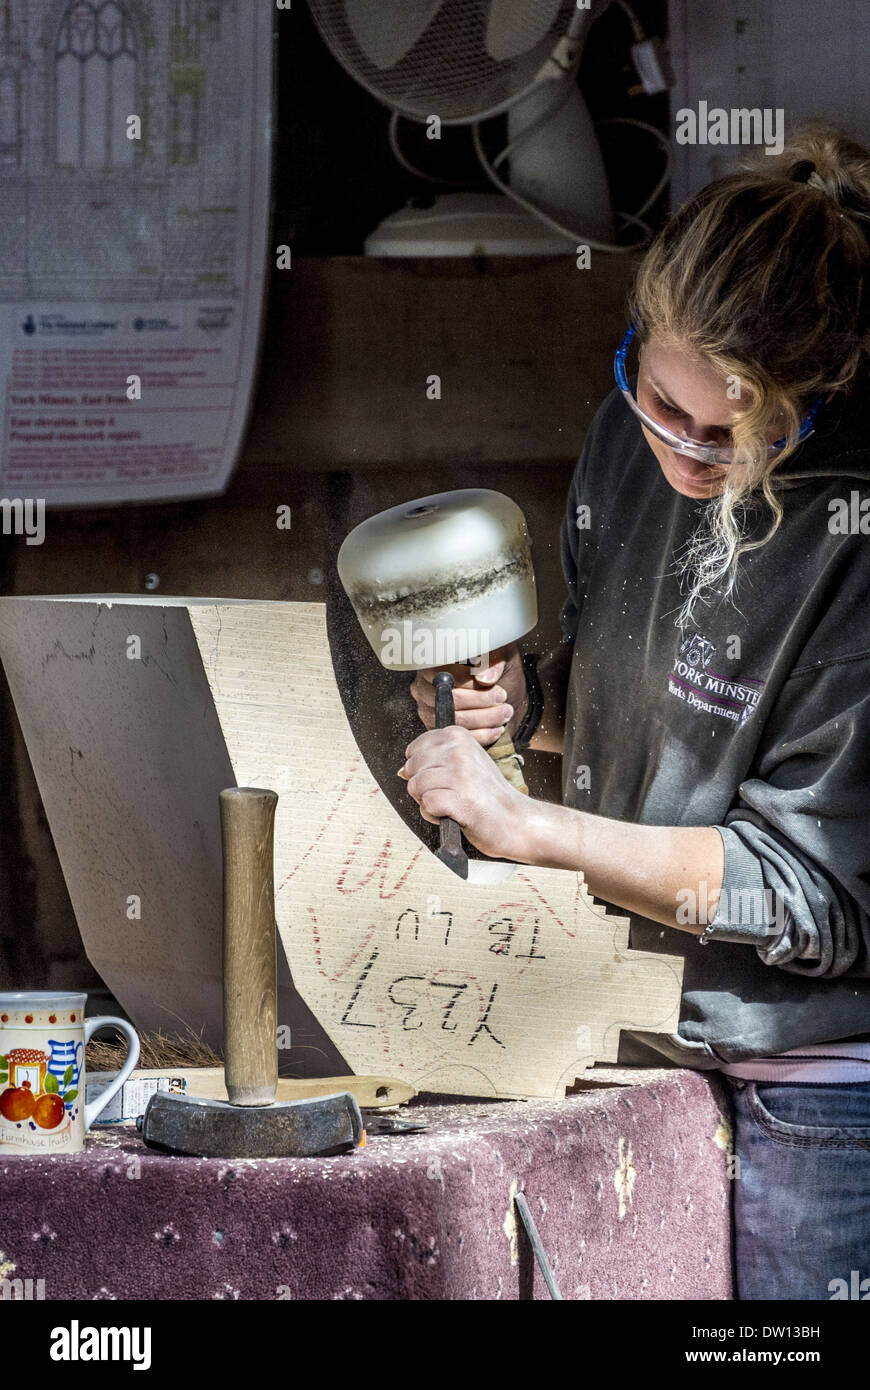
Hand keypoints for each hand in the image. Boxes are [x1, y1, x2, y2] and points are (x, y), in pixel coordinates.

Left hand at [398, 724, 532, 861]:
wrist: (514, 819)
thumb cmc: (487, 794)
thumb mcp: (465, 763)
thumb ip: (436, 759)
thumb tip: (402, 769)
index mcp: (459, 736)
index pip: (414, 749)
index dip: (421, 769)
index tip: (443, 778)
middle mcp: (458, 750)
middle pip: (411, 768)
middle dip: (421, 787)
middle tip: (447, 794)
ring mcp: (460, 774)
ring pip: (415, 787)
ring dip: (428, 802)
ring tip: (451, 804)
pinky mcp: (460, 799)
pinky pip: (426, 805)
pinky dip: (434, 815)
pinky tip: (452, 815)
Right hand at [408, 643, 526, 747]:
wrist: (498, 686)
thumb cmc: (494, 667)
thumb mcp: (498, 654)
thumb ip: (493, 661)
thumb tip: (485, 678)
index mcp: (434, 664)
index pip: (448, 677)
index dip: (472, 684)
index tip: (493, 685)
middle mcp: (425, 687)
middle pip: (451, 700)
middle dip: (482, 702)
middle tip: (502, 699)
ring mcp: (429, 710)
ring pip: (455, 720)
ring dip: (485, 719)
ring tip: (503, 713)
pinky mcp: (438, 728)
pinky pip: (457, 736)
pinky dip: (481, 735)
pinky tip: (496, 728)